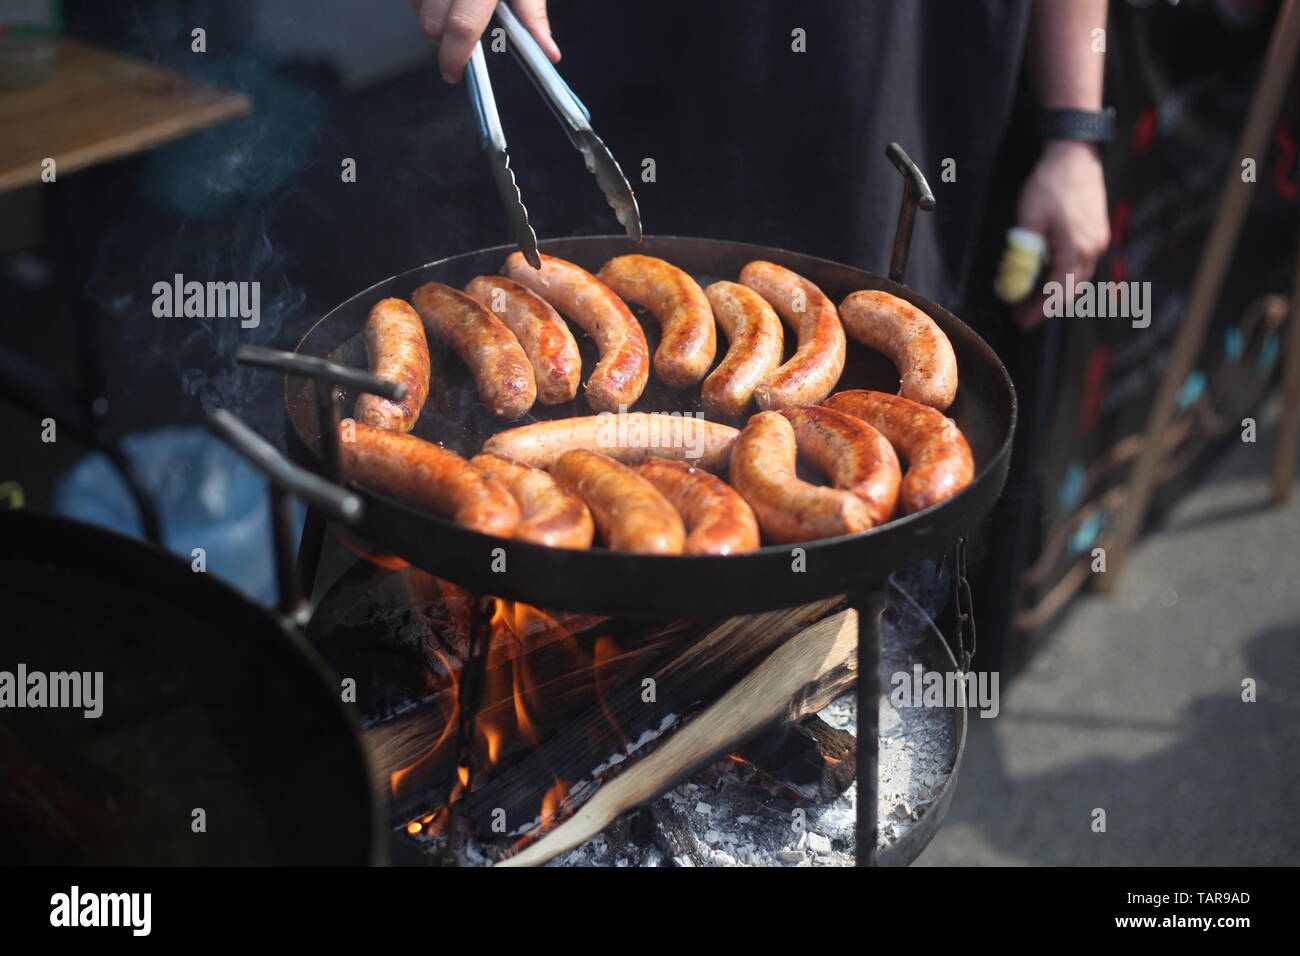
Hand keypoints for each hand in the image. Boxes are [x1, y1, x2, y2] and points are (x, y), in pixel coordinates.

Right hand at [412, 0, 559, 83]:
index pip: (462, 26)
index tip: (454, 73)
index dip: (455, 56)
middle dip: (442, 39)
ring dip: (432, 16)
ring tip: (458, 5)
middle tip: (463, 39)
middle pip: (430, 21)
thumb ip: (533, 12)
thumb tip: (547, 52)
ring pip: (416, 5)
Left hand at [1012, 140, 1110, 329]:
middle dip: (1045, 305)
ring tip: (1030, 298)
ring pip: (1076, 277)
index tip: (1022, 321)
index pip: (1058, 292)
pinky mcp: (1097, 232)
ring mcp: (1098, 240)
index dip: (1039, 310)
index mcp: (1077, 248)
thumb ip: (1024, 255)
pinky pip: (1080, 263)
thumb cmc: (1050, 184)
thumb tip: (1015, 284)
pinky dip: (1062, 275)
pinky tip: (1045, 276)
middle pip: (1070, 289)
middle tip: (1021, 314)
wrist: (1074, 155)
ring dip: (1054, 291)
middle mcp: (1093, 248)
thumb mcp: (1028, 220)